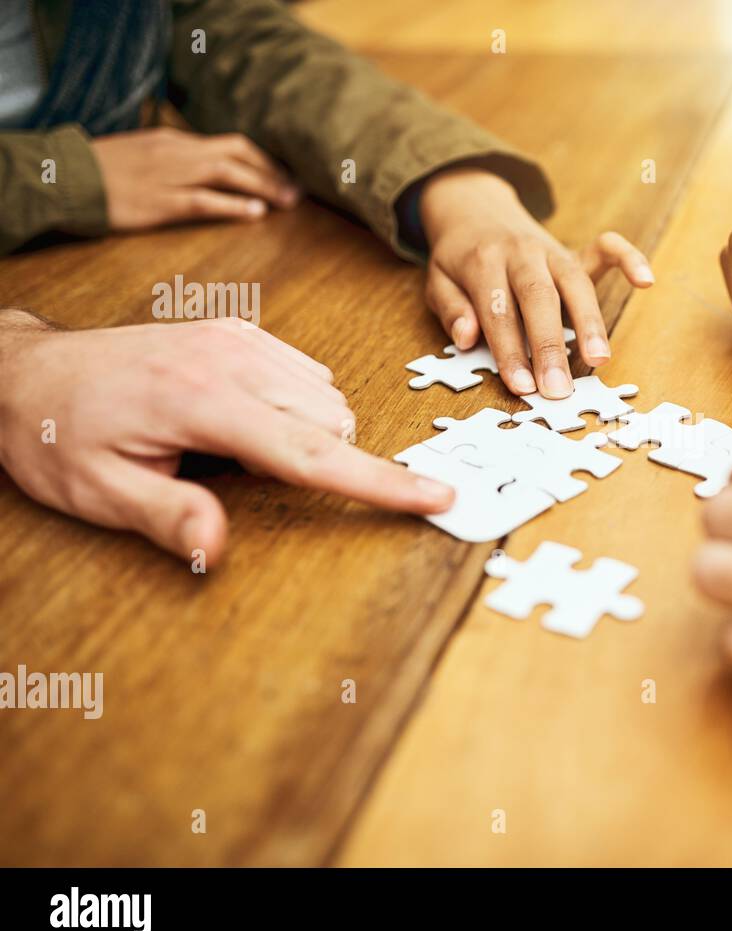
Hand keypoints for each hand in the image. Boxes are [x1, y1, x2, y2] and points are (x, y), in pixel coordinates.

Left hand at [0, 314, 451, 565]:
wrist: (26, 371)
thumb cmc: (60, 434)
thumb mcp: (97, 492)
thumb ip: (165, 518)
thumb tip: (217, 548)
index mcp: (201, 402)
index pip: (313, 453)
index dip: (382, 483)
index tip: (438, 497)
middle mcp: (231, 360)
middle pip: (332, 423)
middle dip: (319, 462)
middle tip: (243, 479)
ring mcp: (238, 338)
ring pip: (328, 397)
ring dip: (309, 434)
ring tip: (237, 449)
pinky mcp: (238, 329)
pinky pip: (307, 373)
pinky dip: (298, 406)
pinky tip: (245, 418)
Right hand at [91, 128, 299, 229]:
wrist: (64, 178)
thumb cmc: (102, 171)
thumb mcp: (143, 155)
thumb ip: (174, 160)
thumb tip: (204, 171)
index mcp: (174, 141)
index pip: (230, 143)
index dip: (262, 159)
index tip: (283, 174)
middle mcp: (177, 153)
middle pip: (237, 154)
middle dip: (271, 171)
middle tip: (297, 190)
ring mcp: (169, 176)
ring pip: (227, 173)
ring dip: (262, 186)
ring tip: (287, 202)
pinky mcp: (160, 201)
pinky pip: (204, 200)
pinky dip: (234, 205)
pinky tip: (256, 213)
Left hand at [418, 168, 653, 398]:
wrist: (475, 208)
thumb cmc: (460, 258)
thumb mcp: (437, 279)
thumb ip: (450, 307)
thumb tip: (467, 337)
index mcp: (482, 261)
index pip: (498, 311)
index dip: (509, 350)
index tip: (521, 385)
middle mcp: (521, 253)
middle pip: (539, 298)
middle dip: (550, 345)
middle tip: (558, 386)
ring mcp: (551, 251)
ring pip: (575, 283)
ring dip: (590, 322)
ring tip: (600, 360)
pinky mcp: (573, 251)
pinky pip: (605, 248)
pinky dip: (629, 258)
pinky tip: (646, 280)